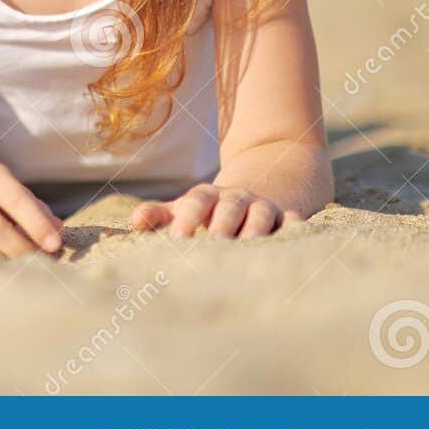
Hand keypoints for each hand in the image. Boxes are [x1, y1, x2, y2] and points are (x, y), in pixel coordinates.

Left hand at [132, 183, 301, 239]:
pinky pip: (294, 221)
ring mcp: (264, 206)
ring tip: (248, 249)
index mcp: (209, 196)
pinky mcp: (290, 216)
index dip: (186, 218)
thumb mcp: (188, 207)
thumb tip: (133, 222)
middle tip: (214, 244)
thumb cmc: (216, 207)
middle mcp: (237, 198)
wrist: (267, 180)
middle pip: (229, 207)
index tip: (177, 239)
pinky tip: (292, 242)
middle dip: (222, 225)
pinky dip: (294, 229)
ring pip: (261, 214)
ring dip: (255, 230)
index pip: (196, 202)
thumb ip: (161, 215)